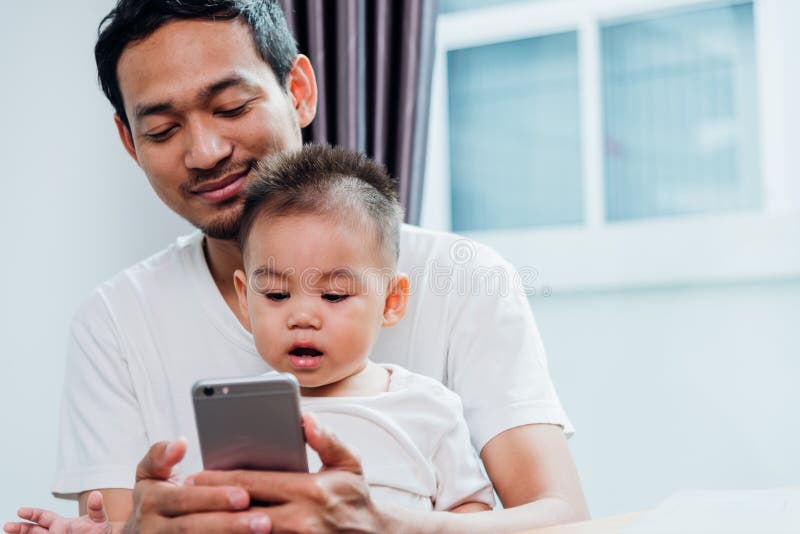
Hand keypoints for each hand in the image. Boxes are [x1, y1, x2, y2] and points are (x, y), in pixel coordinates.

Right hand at [4, 491, 110, 533]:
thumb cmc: (99, 531)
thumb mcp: (99, 519)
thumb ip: (96, 508)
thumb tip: (96, 494)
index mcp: (62, 523)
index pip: (44, 517)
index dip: (32, 513)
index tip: (20, 511)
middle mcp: (55, 533)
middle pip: (33, 531)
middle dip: (20, 528)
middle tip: (7, 526)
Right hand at [122, 438, 271, 533]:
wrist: (139, 531)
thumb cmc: (156, 496)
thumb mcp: (150, 473)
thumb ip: (161, 455)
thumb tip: (180, 443)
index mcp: (150, 501)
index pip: (185, 499)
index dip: (214, 498)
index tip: (244, 496)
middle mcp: (152, 529)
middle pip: (193, 528)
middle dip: (230, 524)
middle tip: (264, 521)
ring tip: (263, 531)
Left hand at [187, 413, 385, 532]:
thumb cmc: (355, 498)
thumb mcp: (349, 463)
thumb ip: (327, 440)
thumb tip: (305, 419)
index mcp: (309, 491)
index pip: (253, 483)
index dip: (220, 479)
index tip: (195, 476)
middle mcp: (300, 519)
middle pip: (241, 510)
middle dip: (211, 503)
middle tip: (184, 497)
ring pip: (246, 533)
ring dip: (219, 525)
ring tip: (194, 517)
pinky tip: (222, 530)